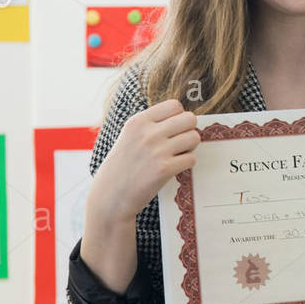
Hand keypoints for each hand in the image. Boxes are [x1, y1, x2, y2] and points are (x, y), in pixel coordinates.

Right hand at [89, 99, 198, 224]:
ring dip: (190, 148)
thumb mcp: (129, 137)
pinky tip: (174, 168)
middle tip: (179, 143)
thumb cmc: (121, 168)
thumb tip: (181, 116)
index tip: (172, 129)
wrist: (109, 198)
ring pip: (194, 138)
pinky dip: (187, 164)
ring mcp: (157, 151)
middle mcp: (147, 133)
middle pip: (190, 119)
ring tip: (176, 156)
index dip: (179, 117)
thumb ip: (151, 126)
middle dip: (189, 130)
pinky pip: (192, 159)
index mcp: (138, 121)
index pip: (174, 105)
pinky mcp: (164, 169)